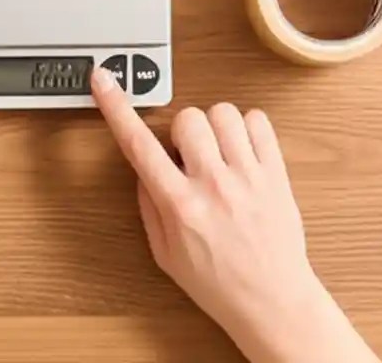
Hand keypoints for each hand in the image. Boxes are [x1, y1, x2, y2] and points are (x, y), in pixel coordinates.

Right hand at [90, 68, 379, 362]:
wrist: (272, 301)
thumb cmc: (219, 284)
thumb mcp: (165, 254)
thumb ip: (149, 206)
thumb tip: (143, 168)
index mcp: (180, 206)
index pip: (139, 145)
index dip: (116, 108)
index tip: (104, 80)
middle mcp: (214, 186)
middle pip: (188, 117)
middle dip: (182, 130)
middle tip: (188, 155)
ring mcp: (249, 177)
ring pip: (224, 112)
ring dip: (214, 126)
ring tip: (218, 153)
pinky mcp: (276, 174)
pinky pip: (260, 122)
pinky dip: (247, 128)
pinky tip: (242, 152)